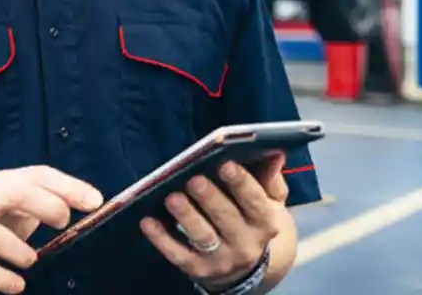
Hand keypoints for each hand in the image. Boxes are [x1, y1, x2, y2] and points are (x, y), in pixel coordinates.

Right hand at [0, 165, 103, 293]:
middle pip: (15, 192)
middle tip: (62, 223)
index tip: (95, 201)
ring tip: (30, 260)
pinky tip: (17, 284)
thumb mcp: (15, 207)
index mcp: (1, 183)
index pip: (37, 175)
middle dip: (46, 206)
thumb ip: (46, 203)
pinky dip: (3, 278)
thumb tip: (92, 205)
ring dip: (20, 252)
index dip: (68, 186)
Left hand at [140, 153, 289, 291]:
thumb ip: (269, 178)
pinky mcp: (198, 269)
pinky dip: (161, 239)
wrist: (247, 265)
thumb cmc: (253, 220)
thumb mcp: (270, 201)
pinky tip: (147, 221)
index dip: (241, 183)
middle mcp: (246, 244)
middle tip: (194, 179)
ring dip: (186, 216)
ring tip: (172, 197)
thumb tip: (274, 153)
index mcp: (265, 222)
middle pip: (227, 219)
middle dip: (210, 198)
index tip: (226, 164)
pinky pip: (178, 254)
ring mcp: (221, 259)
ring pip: (202, 237)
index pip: (255, 202)